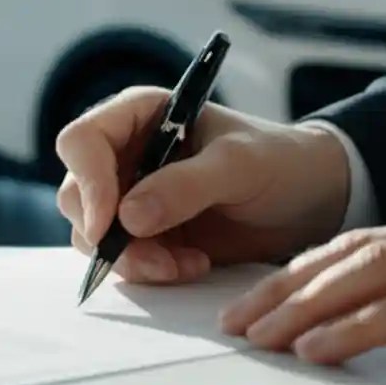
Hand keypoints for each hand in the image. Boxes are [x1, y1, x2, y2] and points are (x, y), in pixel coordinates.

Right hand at [54, 87, 351, 283]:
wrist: (309, 198)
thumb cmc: (278, 162)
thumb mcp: (238, 166)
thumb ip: (185, 186)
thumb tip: (128, 216)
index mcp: (140, 115)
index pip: (82, 141)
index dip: (87, 182)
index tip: (108, 225)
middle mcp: (125, 152)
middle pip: (76, 193)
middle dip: (107, 234)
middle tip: (155, 261)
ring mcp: (130, 194)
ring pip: (92, 232)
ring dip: (132, 258)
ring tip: (185, 264)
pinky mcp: (144, 232)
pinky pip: (121, 257)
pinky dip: (149, 270)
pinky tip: (192, 264)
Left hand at [220, 199, 385, 384]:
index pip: (372, 240)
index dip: (310, 268)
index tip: (265, 298)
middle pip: (356, 248)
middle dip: (287, 284)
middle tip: (237, 317)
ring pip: (375, 269)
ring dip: (306, 304)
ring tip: (259, 335)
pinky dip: (359, 325)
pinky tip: (320, 346)